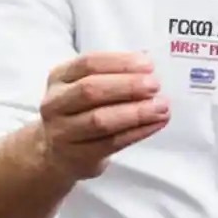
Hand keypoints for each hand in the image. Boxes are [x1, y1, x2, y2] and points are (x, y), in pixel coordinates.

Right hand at [38, 52, 169, 180]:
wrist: (56, 153)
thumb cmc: (79, 111)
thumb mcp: (84, 86)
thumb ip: (112, 73)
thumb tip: (147, 61)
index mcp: (59, 78)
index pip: (88, 63)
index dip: (120, 63)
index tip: (148, 65)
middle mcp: (56, 103)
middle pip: (91, 91)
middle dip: (128, 86)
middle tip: (155, 86)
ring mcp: (63, 132)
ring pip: (101, 120)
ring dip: (136, 112)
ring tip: (161, 107)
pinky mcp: (78, 156)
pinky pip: (111, 143)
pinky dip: (137, 132)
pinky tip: (155, 123)